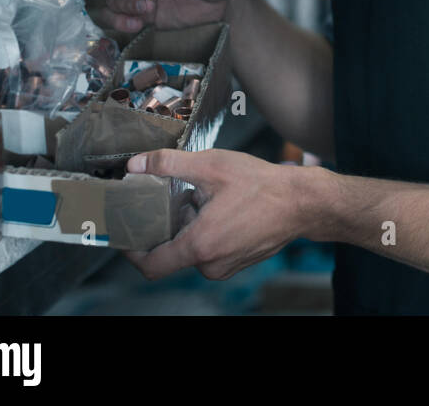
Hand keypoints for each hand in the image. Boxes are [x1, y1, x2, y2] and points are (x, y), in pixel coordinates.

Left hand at [122, 148, 316, 280]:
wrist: (303, 202)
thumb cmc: (262, 185)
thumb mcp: (212, 166)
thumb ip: (169, 164)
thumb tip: (136, 164)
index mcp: (200, 246)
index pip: (150, 265)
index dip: (132, 251)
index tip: (125, 234)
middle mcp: (211, 264)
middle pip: (172, 253)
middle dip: (169, 228)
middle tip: (173, 201)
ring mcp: (227, 266)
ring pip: (193, 251)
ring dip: (191, 229)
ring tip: (204, 200)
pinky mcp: (239, 262)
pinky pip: (211, 252)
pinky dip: (208, 233)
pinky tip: (221, 208)